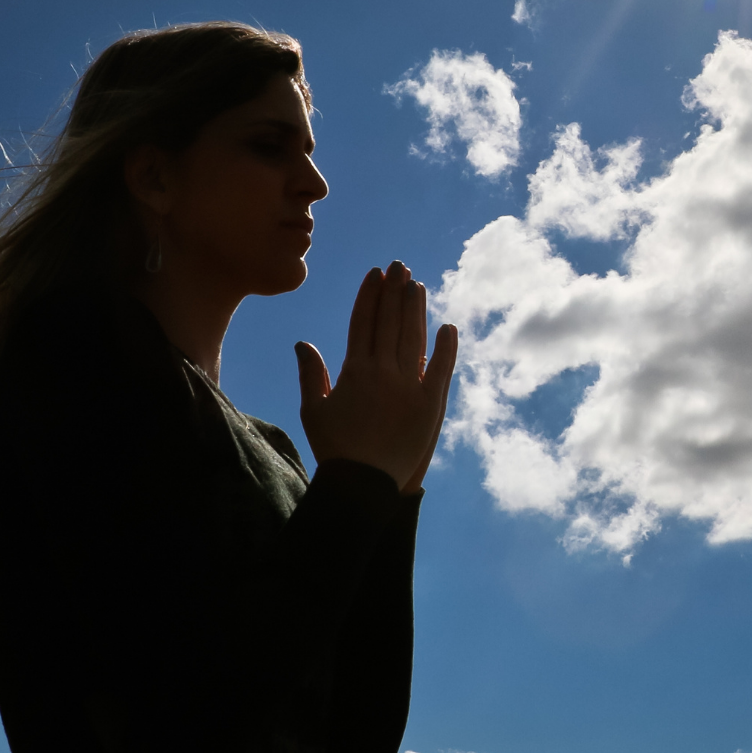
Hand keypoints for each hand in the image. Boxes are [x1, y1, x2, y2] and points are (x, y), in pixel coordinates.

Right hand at [295, 262, 458, 492]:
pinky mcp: (430, 405)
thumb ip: (310, 374)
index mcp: (354, 371)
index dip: (370, 296)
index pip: (363, 322)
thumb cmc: (334, 449)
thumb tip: (303, 343)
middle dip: (394, 291)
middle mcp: (383, 372)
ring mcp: (409, 387)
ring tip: (417, 286)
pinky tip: (448, 327)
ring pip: (414, 338)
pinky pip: (441, 370)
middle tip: (399, 267)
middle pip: (390, 323)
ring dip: (416, 310)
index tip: (375, 275)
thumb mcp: (313, 411)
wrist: (362, 485)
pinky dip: (447, 348)